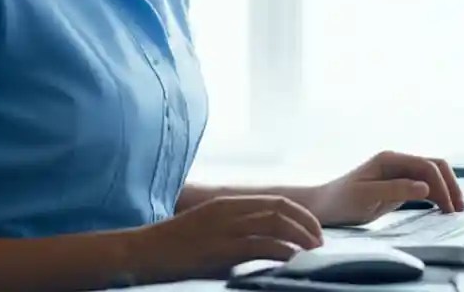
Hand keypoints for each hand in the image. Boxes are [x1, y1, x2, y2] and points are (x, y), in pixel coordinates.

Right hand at [133, 195, 323, 280]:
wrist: (142, 252)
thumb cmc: (172, 246)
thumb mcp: (206, 229)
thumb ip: (232, 231)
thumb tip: (260, 245)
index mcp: (227, 204)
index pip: (275, 201)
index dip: (300, 215)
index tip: (314, 231)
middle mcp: (229, 211)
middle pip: (281, 210)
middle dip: (307, 225)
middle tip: (321, 243)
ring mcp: (225, 229)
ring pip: (276, 225)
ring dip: (301, 238)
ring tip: (313, 253)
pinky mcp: (221, 249)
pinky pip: (262, 246)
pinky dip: (284, 252)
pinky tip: (293, 261)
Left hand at [308, 150, 463, 226]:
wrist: (326, 207)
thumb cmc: (341, 201)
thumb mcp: (367, 196)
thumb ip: (395, 190)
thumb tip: (426, 188)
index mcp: (389, 159)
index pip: (425, 165)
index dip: (441, 185)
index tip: (448, 208)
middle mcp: (397, 162)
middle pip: (434, 166)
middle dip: (449, 185)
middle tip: (458, 210)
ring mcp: (399, 174)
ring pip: (432, 177)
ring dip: (445, 191)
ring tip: (454, 213)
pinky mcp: (399, 187)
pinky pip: (425, 188)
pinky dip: (437, 197)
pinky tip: (442, 211)